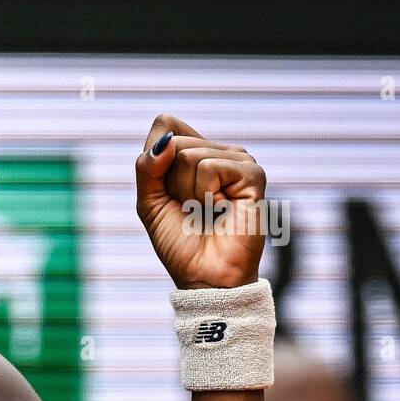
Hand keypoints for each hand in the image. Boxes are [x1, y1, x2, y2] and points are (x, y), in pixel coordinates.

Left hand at [134, 114, 267, 289]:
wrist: (204, 276)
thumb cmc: (180, 242)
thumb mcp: (148, 202)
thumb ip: (146, 167)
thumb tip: (166, 142)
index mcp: (196, 153)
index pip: (165, 124)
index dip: (154, 159)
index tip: (167, 192)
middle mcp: (219, 152)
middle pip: (174, 141)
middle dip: (169, 182)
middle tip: (188, 207)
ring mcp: (239, 161)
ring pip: (189, 155)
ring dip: (187, 192)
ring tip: (205, 211)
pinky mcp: (252, 174)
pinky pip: (208, 167)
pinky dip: (204, 195)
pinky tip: (220, 210)